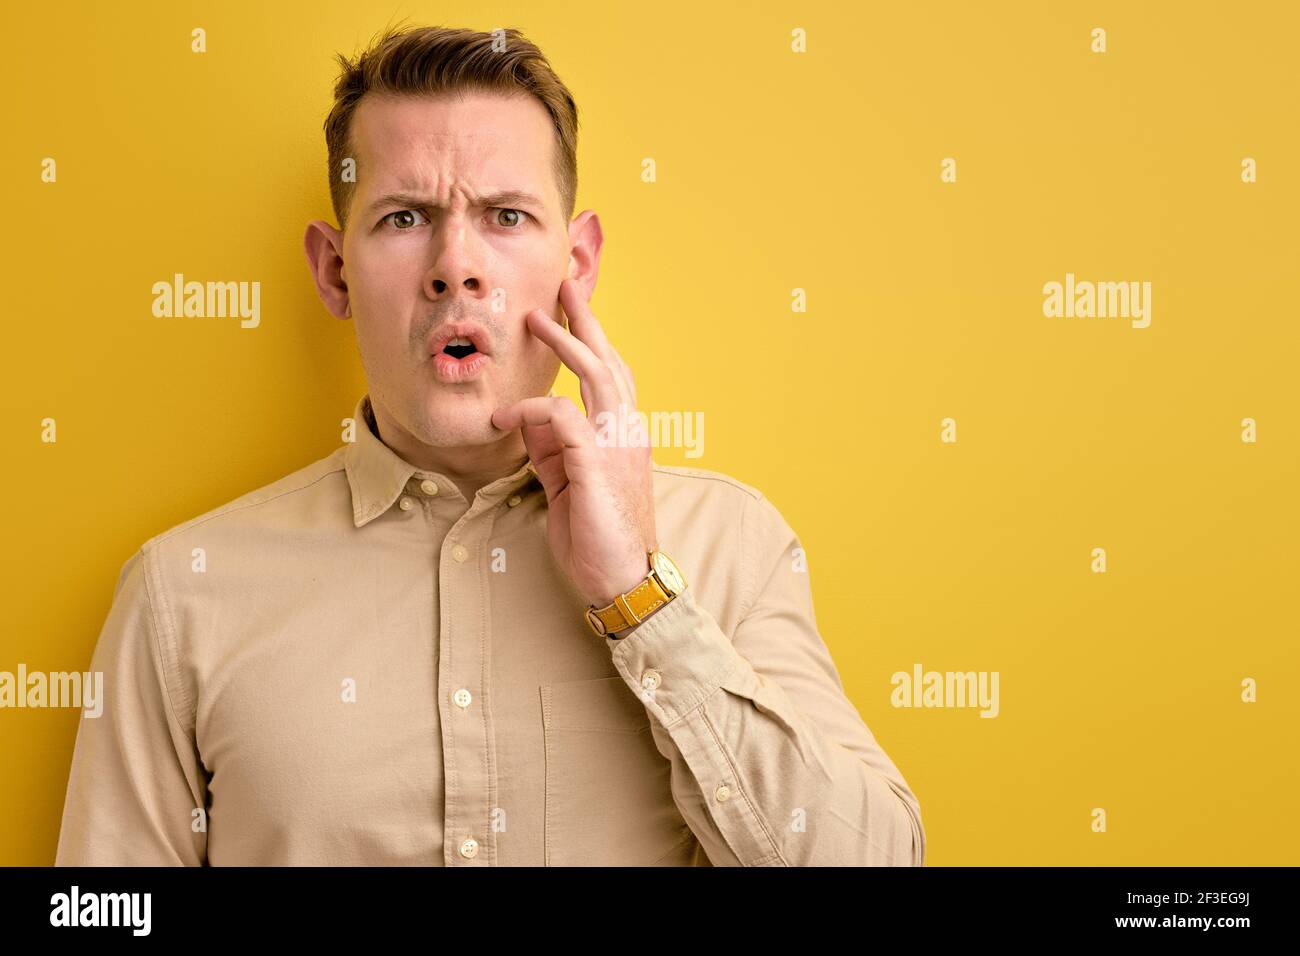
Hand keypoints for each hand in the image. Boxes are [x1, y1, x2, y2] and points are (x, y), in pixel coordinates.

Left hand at [491, 279, 656, 606]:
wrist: (623, 579)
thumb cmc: (597, 535)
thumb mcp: (568, 481)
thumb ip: (553, 446)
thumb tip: (528, 418)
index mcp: (625, 434)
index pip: (611, 374)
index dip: (593, 339)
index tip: (572, 310)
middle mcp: (628, 430)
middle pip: (609, 360)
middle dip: (586, 320)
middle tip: (564, 286)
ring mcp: (617, 443)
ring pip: (595, 374)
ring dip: (565, 342)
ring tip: (536, 319)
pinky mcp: (597, 461)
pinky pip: (560, 416)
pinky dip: (529, 410)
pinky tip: (503, 417)